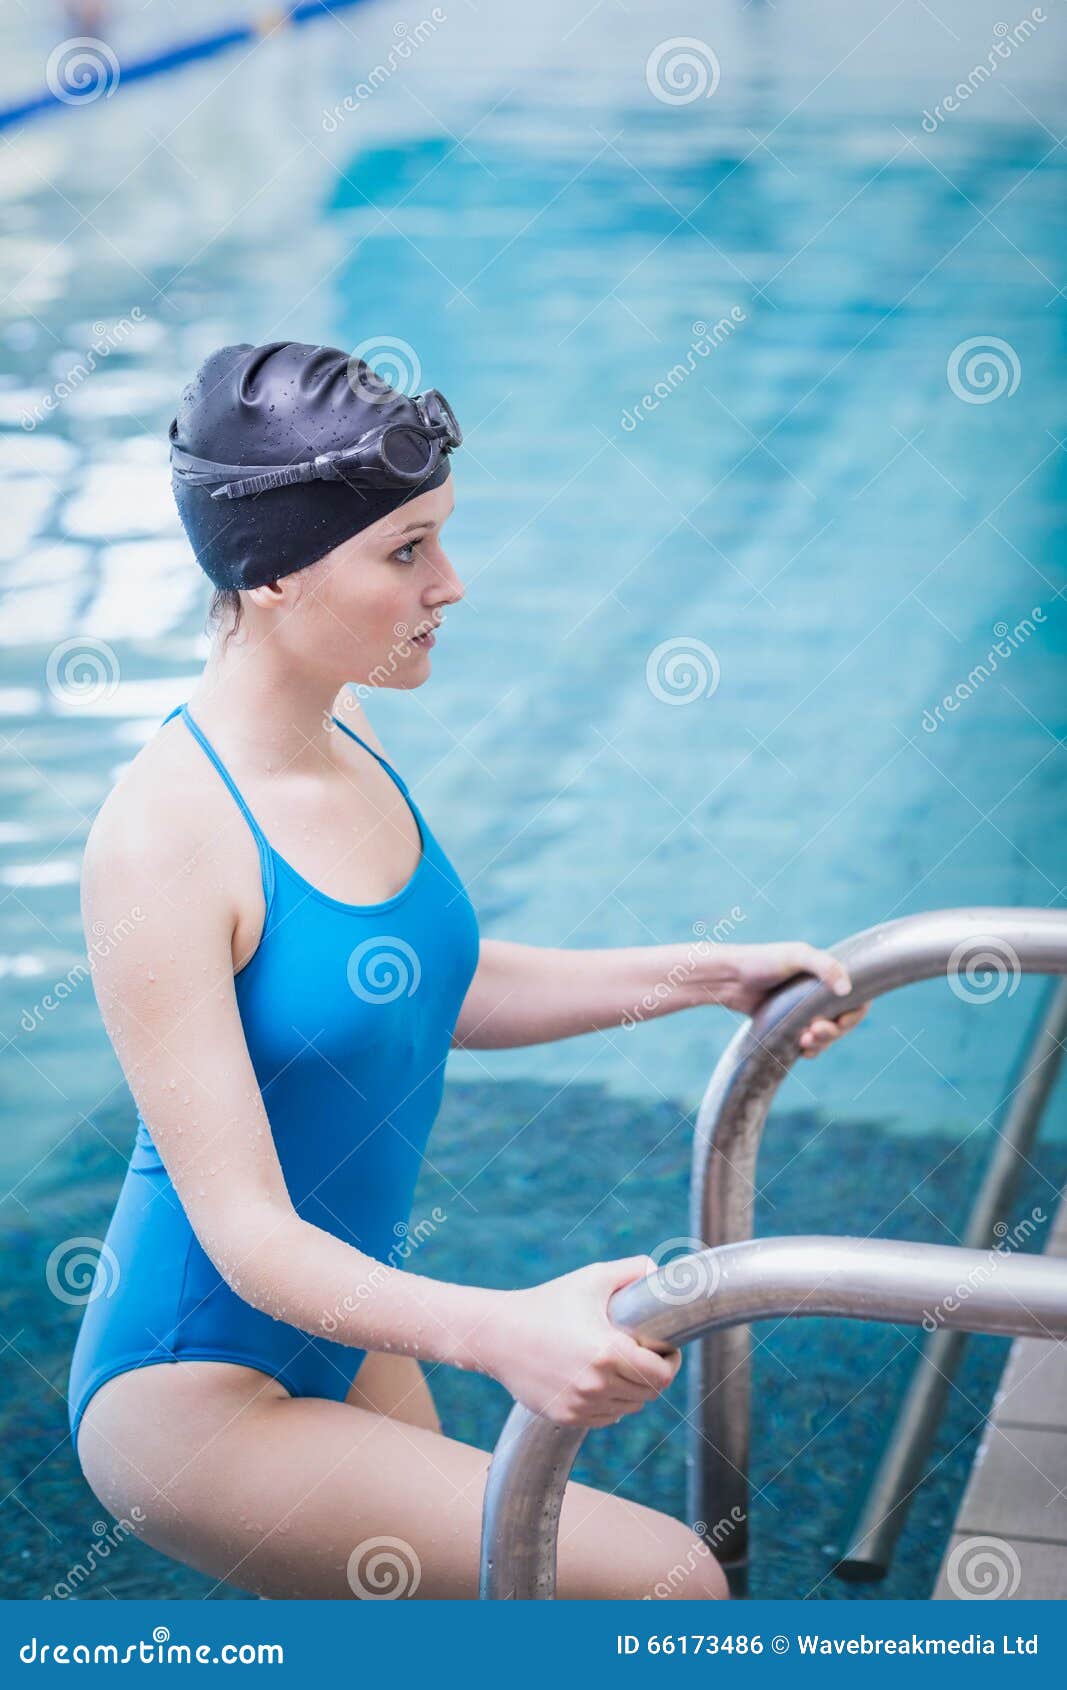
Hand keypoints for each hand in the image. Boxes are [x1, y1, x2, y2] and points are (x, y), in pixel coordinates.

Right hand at [482, 1257, 681, 1427]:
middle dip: (653, 1374)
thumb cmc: (546, 1303)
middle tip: (646, 1354)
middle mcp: (596, 1385)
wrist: (498, 1335)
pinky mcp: (566, 1417)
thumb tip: (661, 1274)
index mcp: (607, 1352)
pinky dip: (611, 1402)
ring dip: (633, 1389)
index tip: (667, 1349)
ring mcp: (580, 1405)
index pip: (662, 1375)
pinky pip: (606, 1417)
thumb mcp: (591, 1279)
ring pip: (629, 1407)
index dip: (671, 1362)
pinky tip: (601, 1379)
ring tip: (622, 1365)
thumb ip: (632, 1270)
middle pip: (649, 1393)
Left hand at [716, 941, 869, 1059]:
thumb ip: (825, 967)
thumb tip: (847, 990)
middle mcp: (820, 993)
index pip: (858, 996)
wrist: (728, 979)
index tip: (841, 1021)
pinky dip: (811, 1048)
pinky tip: (802, 1050)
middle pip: (843, 1020)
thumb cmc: (760, 961)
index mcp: (826, 973)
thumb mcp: (796, 955)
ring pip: (827, 1034)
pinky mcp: (791, 1024)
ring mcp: (806, 1010)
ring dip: (823, 1042)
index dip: (855, 1012)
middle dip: (834, 1031)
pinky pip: (810, 1042)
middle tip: (815, 1032)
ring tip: (805, 1041)